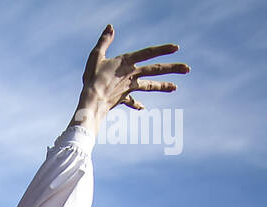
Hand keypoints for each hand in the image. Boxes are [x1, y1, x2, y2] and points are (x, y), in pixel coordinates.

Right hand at [71, 25, 187, 136]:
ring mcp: (129, 87)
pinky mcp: (123, 98)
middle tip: (188, 69)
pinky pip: (132, 101)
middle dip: (173, 68)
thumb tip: (110, 27)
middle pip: (155, 69)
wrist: (91, 104)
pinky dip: (137, 104)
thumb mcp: (96, 56)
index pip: (148, 53)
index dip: (163, 49)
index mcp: (127, 62)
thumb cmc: (92, 79)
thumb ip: (104, 41)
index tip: (176, 48)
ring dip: (163, 86)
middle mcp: (132, 74)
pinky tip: (143, 107)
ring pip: (149, 85)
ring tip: (175, 87)